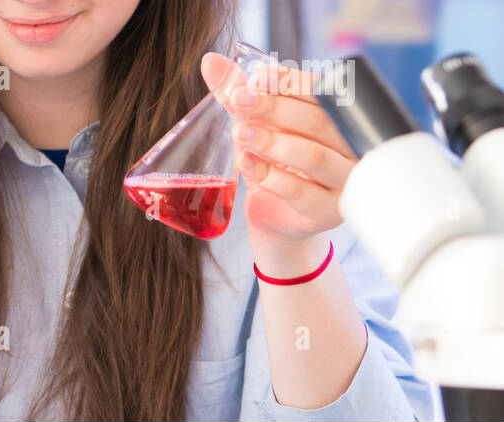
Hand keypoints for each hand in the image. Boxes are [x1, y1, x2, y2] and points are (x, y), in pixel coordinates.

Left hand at [200, 52, 355, 271]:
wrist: (276, 219)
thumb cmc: (274, 165)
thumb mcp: (256, 126)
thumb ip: (238, 94)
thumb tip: (211, 63)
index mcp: (339, 118)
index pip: (321, 92)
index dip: (289, 82)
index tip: (256, 77)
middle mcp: (350, 147)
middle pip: (318, 121)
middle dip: (275, 108)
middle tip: (239, 100)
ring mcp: (344, 181)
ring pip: (313, 157)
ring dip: (273, 141)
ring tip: (239, 132)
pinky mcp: (328, 211)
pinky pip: (301, 193)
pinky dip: (271, 176)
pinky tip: (247, 164)